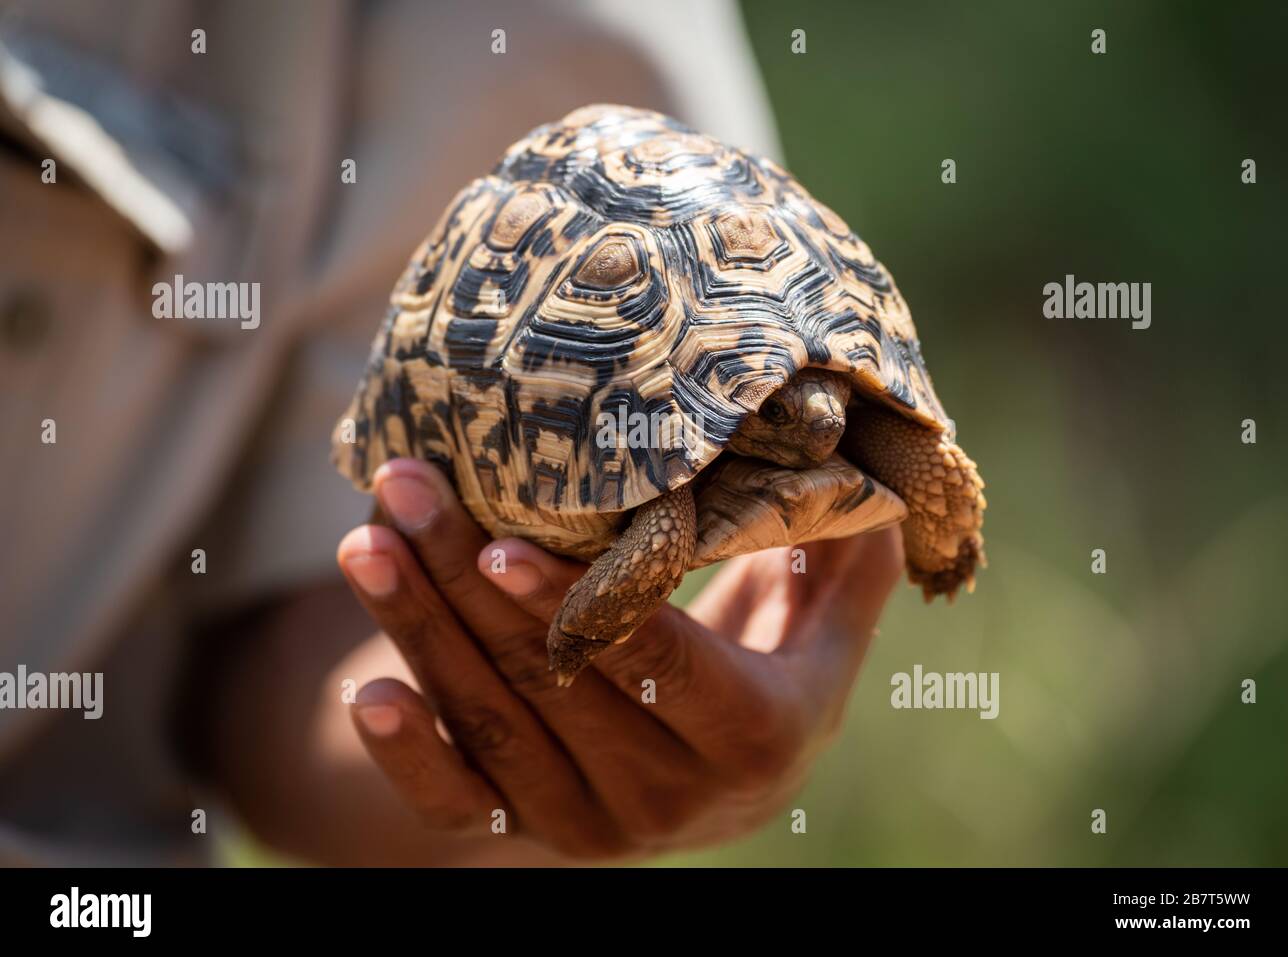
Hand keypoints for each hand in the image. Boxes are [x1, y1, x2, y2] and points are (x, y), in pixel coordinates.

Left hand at [336, 458, 902, 859]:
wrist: (717, 782)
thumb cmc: (776, 673)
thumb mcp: (822, 622)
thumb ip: (844, 561)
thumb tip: (885, 476)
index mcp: (751, 734)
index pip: (654, 665)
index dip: (581, 608)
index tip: (505, 542)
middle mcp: (669, 795)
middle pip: (552, 682)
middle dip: (467, 583)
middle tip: (408, 489)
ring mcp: (591, 823)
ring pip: (492, 724)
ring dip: (420, 630)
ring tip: (368, 540)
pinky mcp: (533, 835)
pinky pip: (459, 805)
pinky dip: (407, 754)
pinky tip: (363, 693)